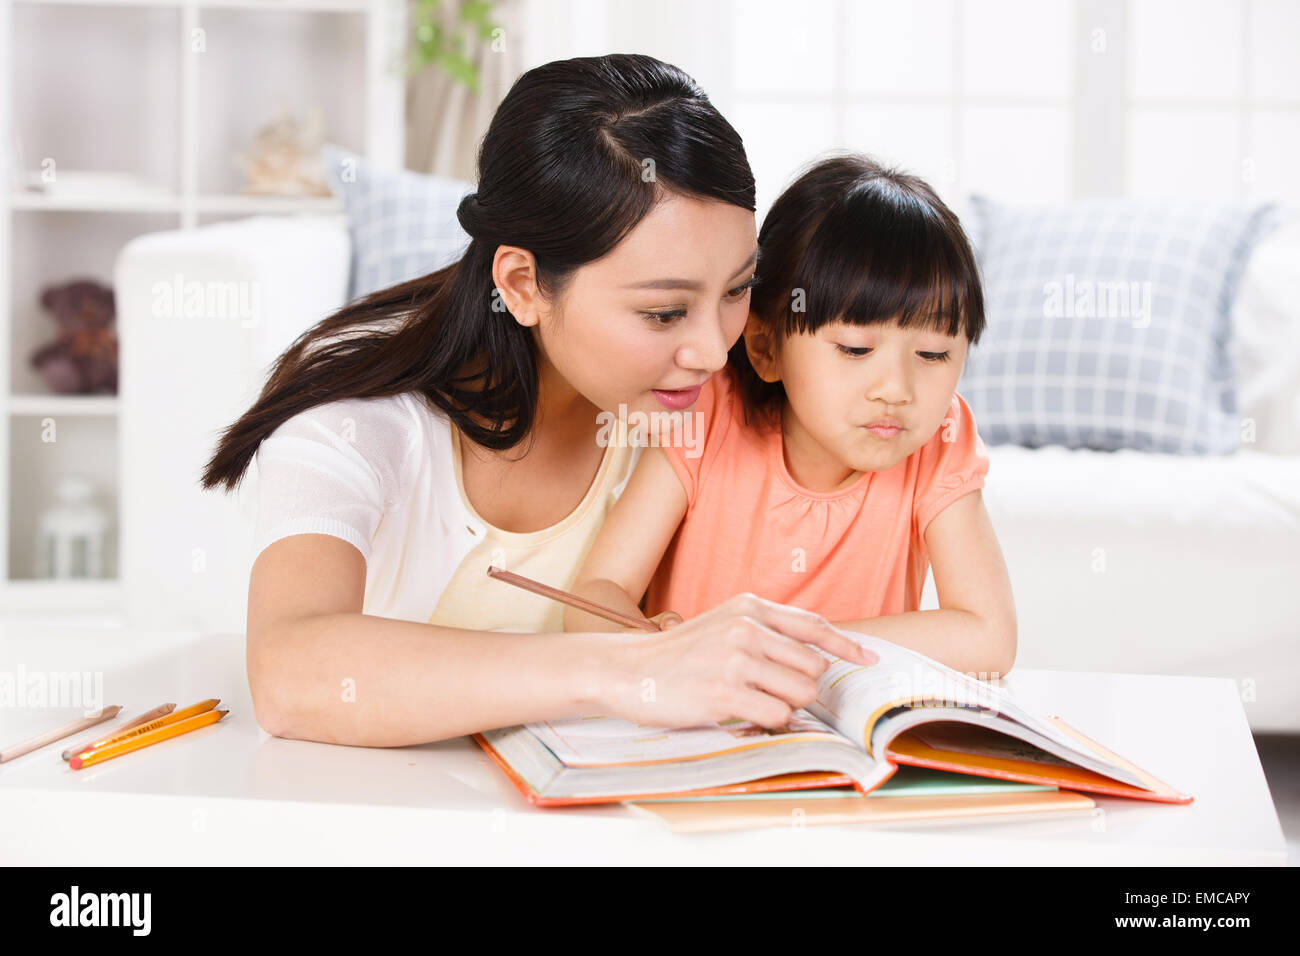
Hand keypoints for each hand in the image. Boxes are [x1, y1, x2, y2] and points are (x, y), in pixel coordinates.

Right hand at [595, 592, 878, 730]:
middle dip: (800, 686)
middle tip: (769, 691)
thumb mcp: (723, 625)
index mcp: (749, 608)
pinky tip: (740, 713)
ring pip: (799, 692)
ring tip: (750, 700)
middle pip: (812, 666)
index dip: (847, 644)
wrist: (629, 670)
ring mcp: (737, 659)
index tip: (869, 659)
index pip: (813, 625)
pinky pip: (776, 714)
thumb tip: (816, 655)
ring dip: (784, 705)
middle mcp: (747, 628)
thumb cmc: (678, 654)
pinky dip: (767, 720)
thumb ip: (766, 631)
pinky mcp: (725, 692)